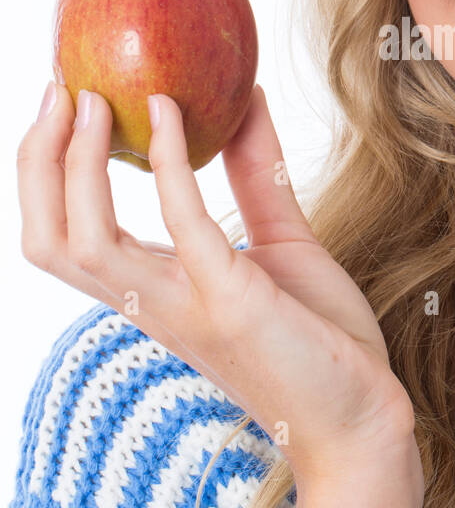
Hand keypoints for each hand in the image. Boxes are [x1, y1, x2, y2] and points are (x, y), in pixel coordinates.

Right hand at [17, 82, 419, 487]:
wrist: (363, 417)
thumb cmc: (320, 339)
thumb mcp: (280, 241)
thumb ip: (255, 174)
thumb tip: (247, 96)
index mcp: (153, 292)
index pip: (61, 237)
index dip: (43, 172)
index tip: (62, 102)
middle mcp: (153, 303)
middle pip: (48, 239)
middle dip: (37, 162)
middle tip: (60, 90)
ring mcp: (185, 306)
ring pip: (83, 242)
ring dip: (76, 163)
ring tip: (95, 99)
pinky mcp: (231, 301)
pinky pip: (182, 223)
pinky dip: (171, 163)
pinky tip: (172, 112)